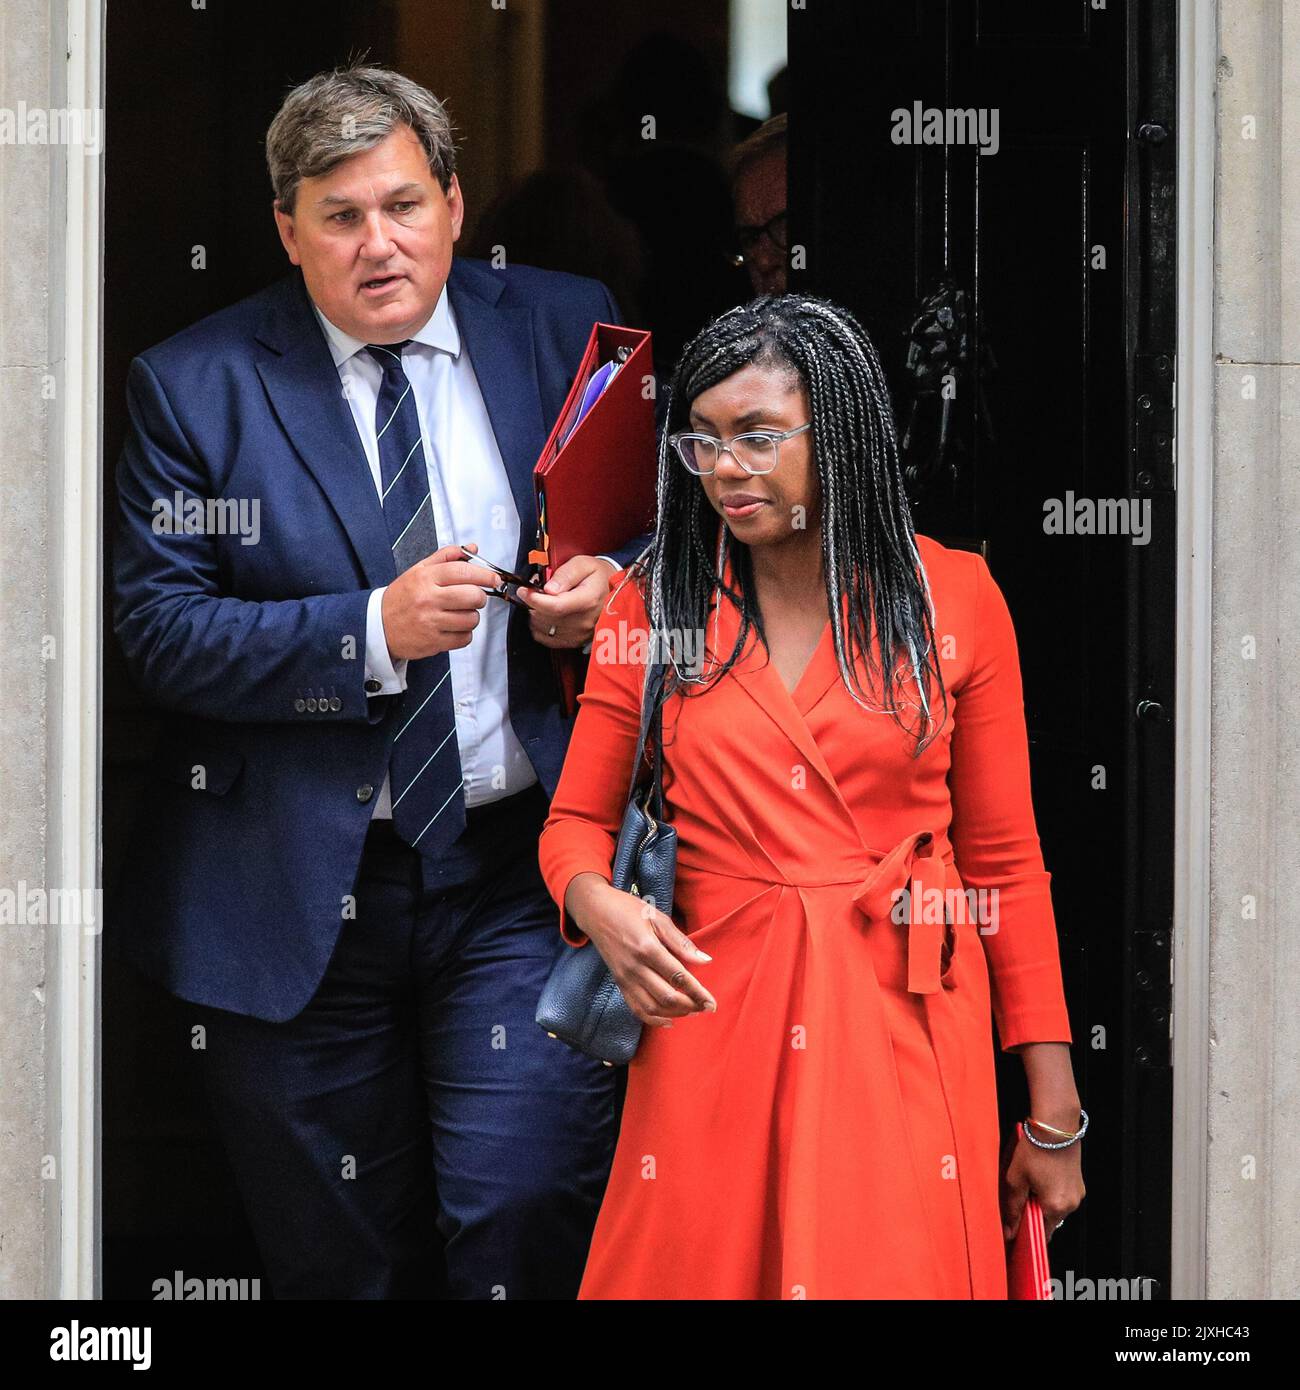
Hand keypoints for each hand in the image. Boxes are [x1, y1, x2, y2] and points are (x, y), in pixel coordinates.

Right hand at [381, 541, 500, 660]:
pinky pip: (465, 638)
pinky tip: (452, 628)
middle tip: (473, 597)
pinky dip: (463, 634)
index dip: (484, 575)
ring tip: (458, 614)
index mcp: (425, 578)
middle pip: (473, 596)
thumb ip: (446, 557)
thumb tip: (472, 548)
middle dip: (479, 597)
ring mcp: (431, 622)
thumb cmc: (401, 598)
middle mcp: (428, 599)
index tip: (493, 579)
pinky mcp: (434, 642)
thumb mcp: (418, 570)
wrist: (377, 626)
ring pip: (472, 619)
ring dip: (471, 617)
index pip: (463, 571)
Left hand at [518, 555, 614, 648]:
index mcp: (588, 600)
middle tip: (534, 590)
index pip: (554, 606)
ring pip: (543, 628)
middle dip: (533, 603)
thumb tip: (549, 589)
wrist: (612, 591)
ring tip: (542, 601)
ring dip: (536, 614)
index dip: (534, 599)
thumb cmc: (597, 576)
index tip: (524, 590)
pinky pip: (546, 638)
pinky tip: (546, 614)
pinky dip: (540, 626)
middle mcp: (584, 621)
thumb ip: (566, 574)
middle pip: (545, 618)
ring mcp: (580, 634)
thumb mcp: (583, 564)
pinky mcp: (575, 641)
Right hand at [563, 872, 715, 1026]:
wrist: (595, 911)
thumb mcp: (658, 918)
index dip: (697, 993)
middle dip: (690, 1006)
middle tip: (705, 1007)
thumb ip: (681, 942)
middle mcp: (635, 967)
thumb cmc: (629, 910)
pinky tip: (669, 1020)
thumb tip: (706, 961)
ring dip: (674, 1014)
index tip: (712, 1003)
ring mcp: (625, 977)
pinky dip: (654, 1019)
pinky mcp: (619, 983)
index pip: (678, 977)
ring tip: (691, 1011)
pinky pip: (636, 1008)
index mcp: (647, 948)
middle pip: (666, 996)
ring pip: (652, 1007)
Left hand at [999, 1114, 1086, 1242]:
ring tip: (1029, 1183)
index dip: (1027, 1233)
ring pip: (1056, 1208)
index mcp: (1056, 1207)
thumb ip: (1012, 1209)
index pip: (1042, 1235)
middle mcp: (1071, 1204)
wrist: (1054, 1126)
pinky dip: (1051, 1193)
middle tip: (1019, 1197)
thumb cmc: (1035, 1150)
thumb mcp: (1016, 1180)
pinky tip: (1040, 1177)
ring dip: (1043, 1203)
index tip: (1016, 1228)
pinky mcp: (1078, 1183)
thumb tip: (1009, 1232)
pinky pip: (1063, 1196)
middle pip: (1049, 1221)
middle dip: (1034, 1214)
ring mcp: (1077, 1194)